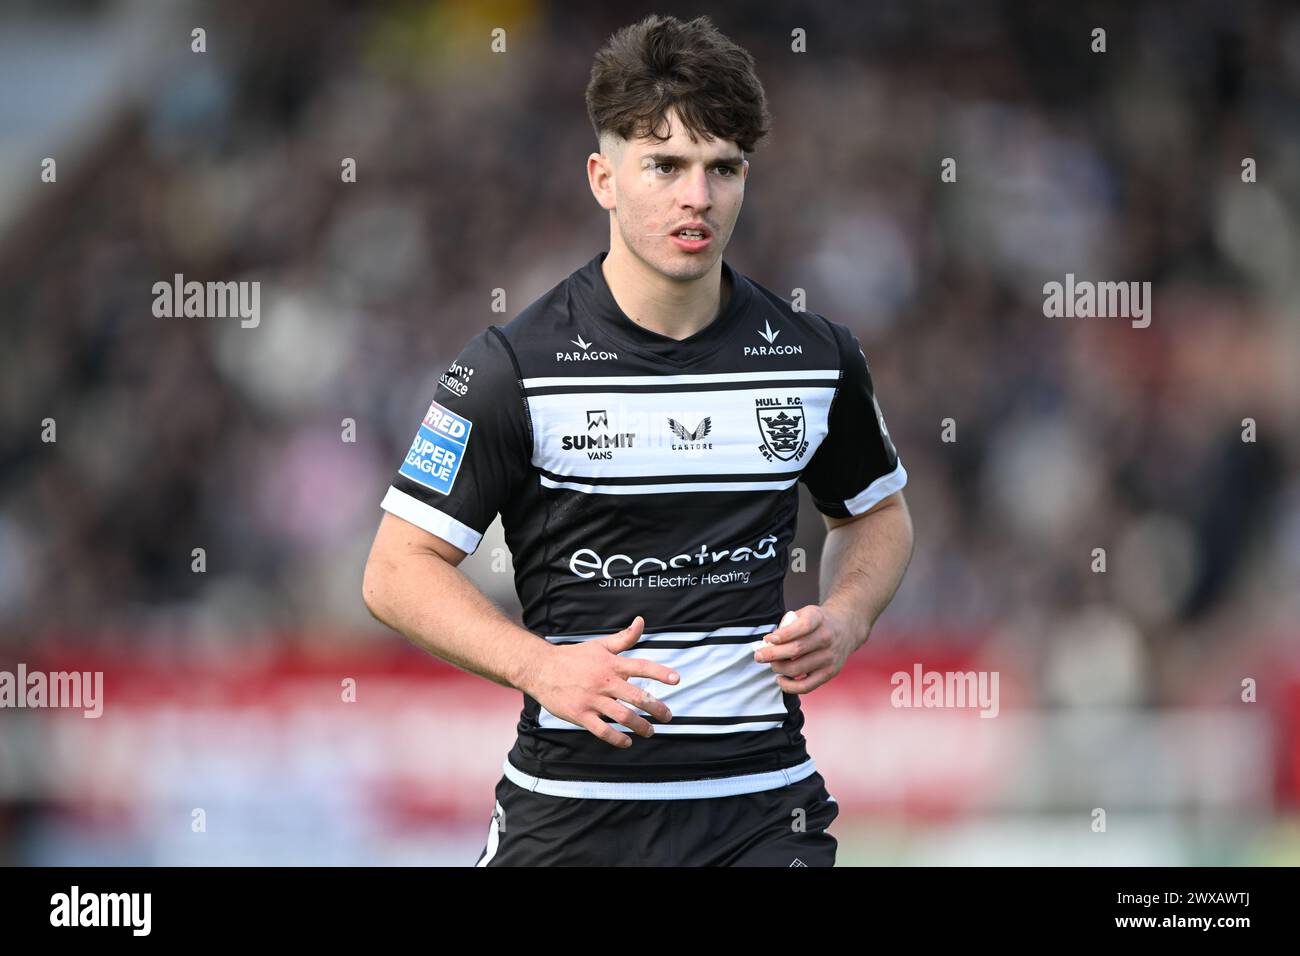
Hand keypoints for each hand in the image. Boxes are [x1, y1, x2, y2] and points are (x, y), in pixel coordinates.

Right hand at [529, 616, 679, 747]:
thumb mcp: (600, 645)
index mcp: (611, 664)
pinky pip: (602, 730)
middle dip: (656, 708)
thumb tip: (641, 621)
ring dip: (640, 726)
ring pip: (623, 716)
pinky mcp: (580, 714)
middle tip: (667, 716)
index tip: (676, 679)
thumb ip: (624, 638)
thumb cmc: (574, 657)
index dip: (660, 673)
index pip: (641, 667)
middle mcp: (604, 681)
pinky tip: (627, 741)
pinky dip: (617, 738)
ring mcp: (592, 699)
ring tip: (650, 731)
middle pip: (637, 696)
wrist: (541, 669)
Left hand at [753, 605, 864, 693]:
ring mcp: (829, 657)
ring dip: (778, 668)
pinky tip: (780, 679)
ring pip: (797, 668)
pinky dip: (789, 686)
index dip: (784, 634)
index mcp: (818, 618)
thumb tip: (767, 644)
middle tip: (758, 656)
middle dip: (772, 654)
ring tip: (771, 664)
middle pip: (796, 649)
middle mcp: (827, 637)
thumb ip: (787, 625)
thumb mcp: (805, 614)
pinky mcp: (829, 673)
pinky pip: (806, 686)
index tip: (768, 639)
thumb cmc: (816, 622)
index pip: (802, 626)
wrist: (846, 629)